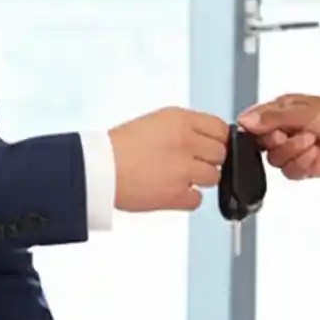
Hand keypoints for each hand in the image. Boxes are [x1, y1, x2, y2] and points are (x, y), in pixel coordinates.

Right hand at [108, 107, 228, 210]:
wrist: (98, 168)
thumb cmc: (120, 146)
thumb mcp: (156, 122)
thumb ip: (184, 128)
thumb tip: (207, 138)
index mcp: (180, 119)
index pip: (221, 128)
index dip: (216, 139)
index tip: (210, 146)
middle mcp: (186, 141)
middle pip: (220, 153)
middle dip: (207, 159)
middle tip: (188, 162)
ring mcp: (184, 168)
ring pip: (214, 177)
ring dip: (199, 179)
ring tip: (176, 176)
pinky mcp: (177, 194)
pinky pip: (198, 199)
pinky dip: (187, 198)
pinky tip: (171, 190)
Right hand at [237, 93, 319, 178]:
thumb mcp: (304, 111)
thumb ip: (273, 118)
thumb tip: (246, 120)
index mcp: (281, 110)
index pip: (254, 121)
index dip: (254, 128)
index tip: (262, 129)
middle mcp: (284, 130)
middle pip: (260, 143)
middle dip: (277, 140)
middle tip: (291, 133)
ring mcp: (292, 149)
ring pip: (274, 159)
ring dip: (293, 151)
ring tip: (311, 141)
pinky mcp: (302, 166)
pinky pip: (289, 172)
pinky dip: (302, 163)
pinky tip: (315, 153)